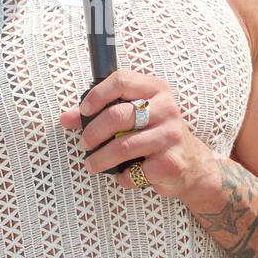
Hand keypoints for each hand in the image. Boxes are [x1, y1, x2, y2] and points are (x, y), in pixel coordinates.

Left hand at [58, 67, 213, 197]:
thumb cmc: (156, 134)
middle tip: (84, 143)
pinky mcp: (170, 162)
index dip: (98, 94)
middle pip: (118, 116)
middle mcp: (166, 109)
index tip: (84, 111)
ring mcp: (170, 136)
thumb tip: (65, 118)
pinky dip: (122, 176)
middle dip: (93, 132)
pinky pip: (134, 171)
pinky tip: (122, 175)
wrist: (192, 164)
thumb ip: (101, 113)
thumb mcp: (136, 116)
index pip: (122, 80)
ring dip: (100, 159)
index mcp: (156, 90)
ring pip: (123, 146)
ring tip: (91, 165)